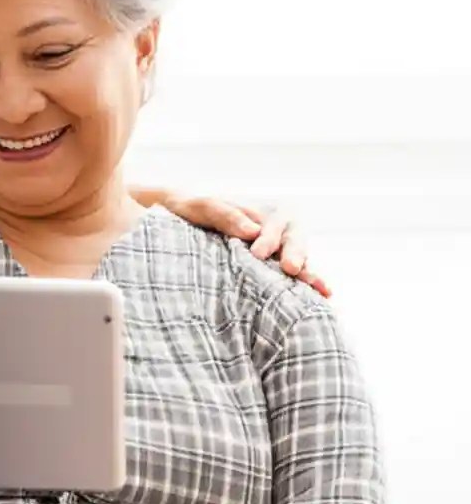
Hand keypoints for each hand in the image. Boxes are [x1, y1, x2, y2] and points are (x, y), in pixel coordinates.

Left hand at [159, 194, 328, 297]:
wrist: (181, 219)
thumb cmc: (192, 208)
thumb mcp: (203, 206)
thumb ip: (225, 214)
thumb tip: (252, 232)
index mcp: (262, 211)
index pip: (277, 222)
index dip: (271, 237)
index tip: (258, 253)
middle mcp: (275, 230)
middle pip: (295, 238)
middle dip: (296, 252)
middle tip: (292, 268)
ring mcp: (275, 250)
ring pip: (299, 258)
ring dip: (308, 272)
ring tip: (320, 290)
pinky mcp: (269, 269)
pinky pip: (291, 276)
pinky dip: (306, 285)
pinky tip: (323, 298)